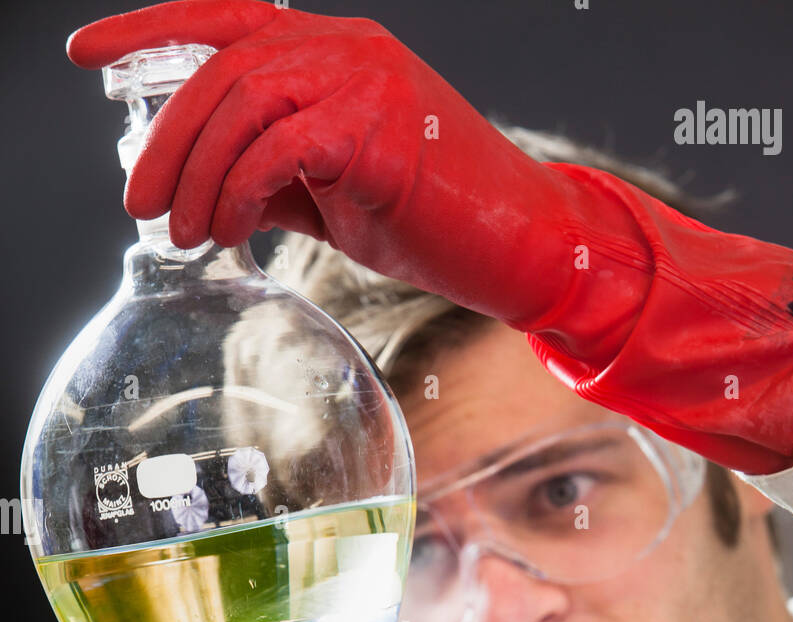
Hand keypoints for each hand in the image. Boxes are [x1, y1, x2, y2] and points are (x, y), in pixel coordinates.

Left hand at [67, 1, 575, 325]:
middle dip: (166, 139)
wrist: (522, 245)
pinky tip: (232, 231)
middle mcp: (348, 49)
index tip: (88, 56)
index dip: (149, 30)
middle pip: (222, 66)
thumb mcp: (336, 195)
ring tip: (185, 233)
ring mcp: (367, 80)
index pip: (227, 20)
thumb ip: (276, 180)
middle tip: (140, 201)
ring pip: (244, 105)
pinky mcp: (380, 129)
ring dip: (199, 176)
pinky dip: (242, 192)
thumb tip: (210, 198)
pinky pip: (282, 149)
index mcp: (335, 51)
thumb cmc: (438, 221)